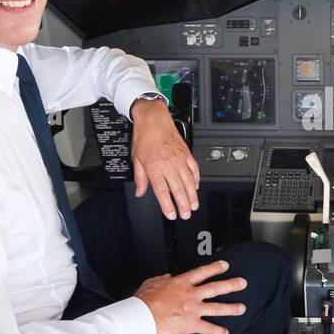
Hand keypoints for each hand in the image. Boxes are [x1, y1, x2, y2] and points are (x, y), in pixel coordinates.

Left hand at [131, 97, 199, 218]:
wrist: (154, 119)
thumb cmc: (145, 137)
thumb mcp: (136, 159)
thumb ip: (140, 178)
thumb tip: (140, 192)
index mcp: (155, 168)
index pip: (163, 192)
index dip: (168, 206)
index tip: (171, 214)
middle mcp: (169, 165)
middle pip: (179, 189)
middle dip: (183, 205)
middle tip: (186, 214)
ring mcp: (180, 159)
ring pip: (189, 182)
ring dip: (192, 196)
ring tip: (193, 205)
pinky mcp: (187, 154)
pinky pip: (194, 169)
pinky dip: (196, 180)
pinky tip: (195, 187)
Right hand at [137, 259, 246, 333]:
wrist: (141, 317)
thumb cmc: (143, 302)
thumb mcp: (152, 282)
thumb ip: (162, 279)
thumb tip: (167, 277)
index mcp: (181, 283)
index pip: (202, 272)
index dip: (215, 267)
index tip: (224, 265)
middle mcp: (190, 295)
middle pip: (215, 287)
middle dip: (231, 284)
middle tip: (242, 283)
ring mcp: (193, 309)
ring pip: (217, 307)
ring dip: (231, 308)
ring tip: (241, 308)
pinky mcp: (191, 324)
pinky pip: (208, 328)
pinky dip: (218, 331)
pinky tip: (225, 332)